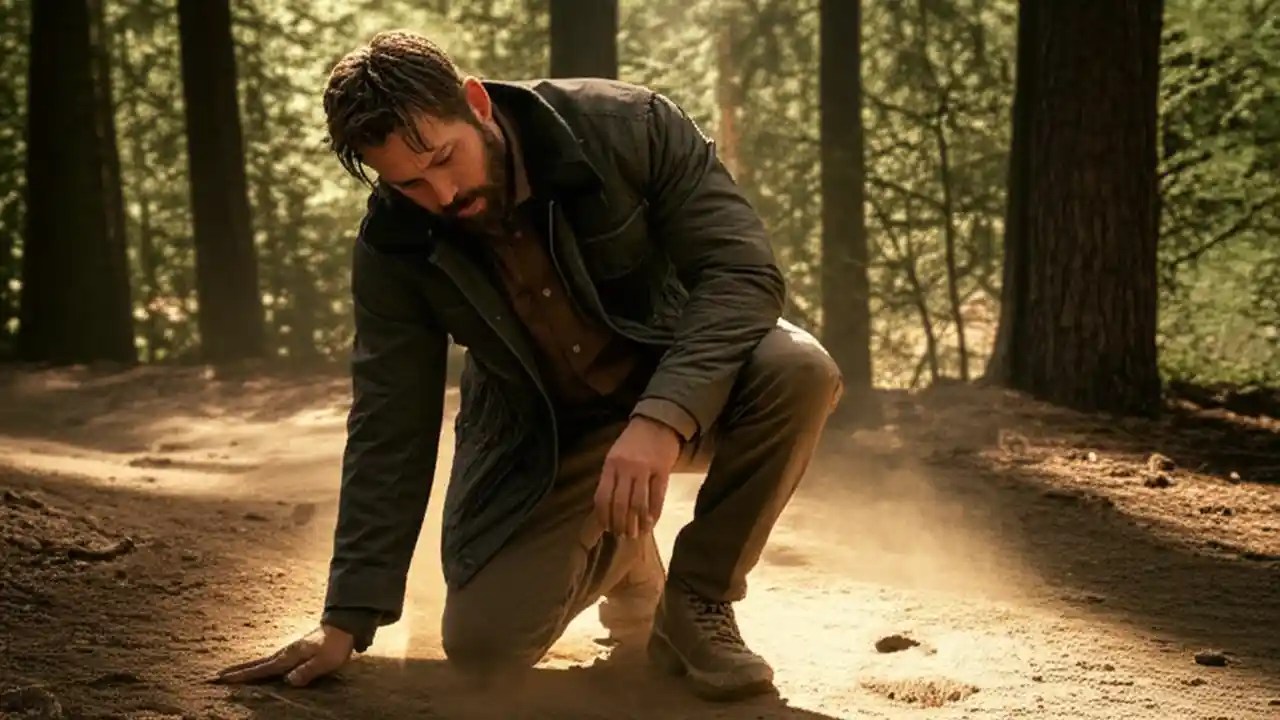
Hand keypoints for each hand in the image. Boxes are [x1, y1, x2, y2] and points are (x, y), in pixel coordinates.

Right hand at [214, 624, 353, 686]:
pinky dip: (259, 665)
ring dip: (245, 668)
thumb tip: (288, 680)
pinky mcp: (293, 652)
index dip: (244, 675)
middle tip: (217, 676)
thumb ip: (307, 671)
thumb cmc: (335, 645)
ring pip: (262, 662)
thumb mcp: (325, 661)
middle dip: (237, 670)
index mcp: (289, 657)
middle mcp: (284, 653)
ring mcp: (288, 651)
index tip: (224, 678)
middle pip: (256, 664)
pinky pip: (270, 661)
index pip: (262, 669)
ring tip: (231, 673)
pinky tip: (258, 668)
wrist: (343, 626)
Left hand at [595, 416, 681, 537]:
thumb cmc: (633, 441)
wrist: (657, 422)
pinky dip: (654, 514)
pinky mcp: (663, 471)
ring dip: (637, 523)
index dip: (604, 516)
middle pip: (620, 503)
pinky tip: (651, 523)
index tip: (607, 527)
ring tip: (636, 533)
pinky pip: (657, 498)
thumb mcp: (615, 455)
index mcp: (611, 464)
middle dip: (620, 524)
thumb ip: (611, 478)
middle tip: (622, 535)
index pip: (603, 496)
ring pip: (638, 504)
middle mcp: (626, 468)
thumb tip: (607, 508)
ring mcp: (645, 469)